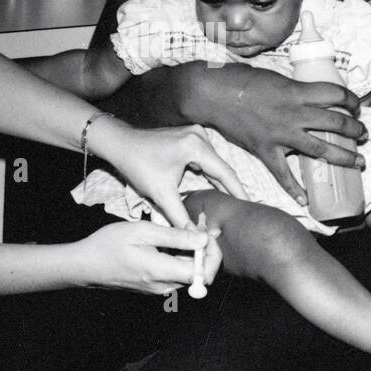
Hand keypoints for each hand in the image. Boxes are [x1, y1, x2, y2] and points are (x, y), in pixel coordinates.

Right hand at [73, 220, 221, 295]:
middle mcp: (163, 286)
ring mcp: (159, 290)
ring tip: (182, 232)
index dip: (212, 254)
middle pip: (200, 275)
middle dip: (204, 251)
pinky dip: (180, 259)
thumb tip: (204, 239)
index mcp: (160, 271)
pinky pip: (176, 275)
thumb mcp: (142, 231)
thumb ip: (175, 237)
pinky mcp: (154, 288)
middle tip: (196, 227)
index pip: (203, 273)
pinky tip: (170, 243)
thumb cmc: (109, 244)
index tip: (207, 234)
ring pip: (189, 274)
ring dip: (193, 255)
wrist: (86, 265)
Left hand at [92, 118, 245, 228]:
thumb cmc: (138, 165)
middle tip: (243, 209)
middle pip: (221, 168)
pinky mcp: (189, 137)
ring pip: (213, 165)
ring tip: (233, 202)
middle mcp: (200, 136)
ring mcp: (195, 134)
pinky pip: (205, 160)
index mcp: (196, 146)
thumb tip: (197, 236)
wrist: (120, 144)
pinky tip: (215, 189)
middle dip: (230, 189)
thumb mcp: (161, 194)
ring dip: (219, 183)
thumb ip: (181, 216)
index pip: (225, 173)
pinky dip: (209, 174)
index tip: (251, 207)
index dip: (239, 192)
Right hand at [193, 64, 364, 203]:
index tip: (356, 104)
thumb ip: (293, 90)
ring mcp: (280, 135)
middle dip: (355, 128)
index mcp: (296, 91)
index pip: (335, 93)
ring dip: (344, 156)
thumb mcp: (274, 78)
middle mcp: (293, 114)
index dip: (351, 99)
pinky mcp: (265, 151)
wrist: (211, 94)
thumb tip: (308, 96)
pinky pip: (283, 175)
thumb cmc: (239, 79)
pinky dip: (295, 189)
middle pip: (335, 121)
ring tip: (359, 161)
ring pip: (320, 148)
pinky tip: (306, 200)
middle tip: (363, 134)